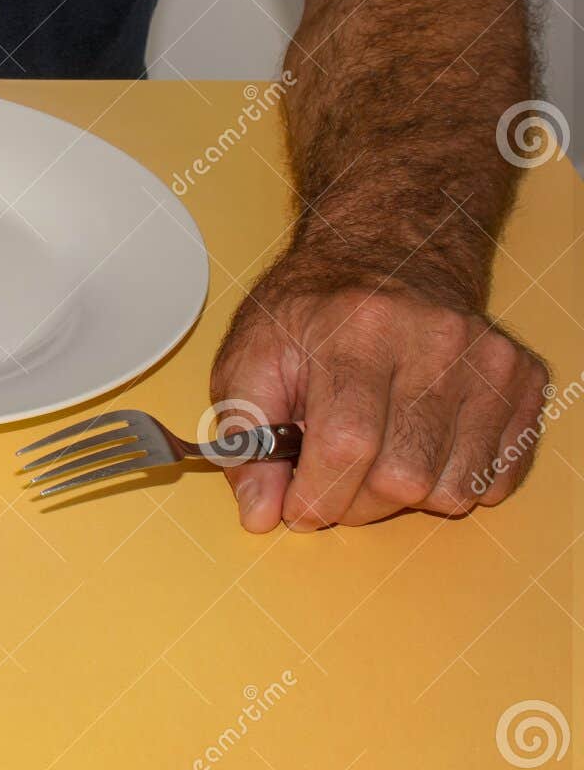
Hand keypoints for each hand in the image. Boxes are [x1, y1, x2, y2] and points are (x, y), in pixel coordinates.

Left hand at [211, 254, 548, 532]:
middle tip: (330, 478)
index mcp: (358, 327)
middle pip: (402, 478)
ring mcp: (489, 360)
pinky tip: (419, 444)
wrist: (389, 256)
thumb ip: (245, 438)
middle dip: (353, 503)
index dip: (316, 496)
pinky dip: (449, 482)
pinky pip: (494, 481)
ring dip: (403, 498)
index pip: (347, 444)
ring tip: (374, 454)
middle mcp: (435, 339)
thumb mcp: (251, 358)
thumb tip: (258, 513)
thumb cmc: (314, 313)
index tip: (296, 507)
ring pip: (452, 491)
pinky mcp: (524, 380)